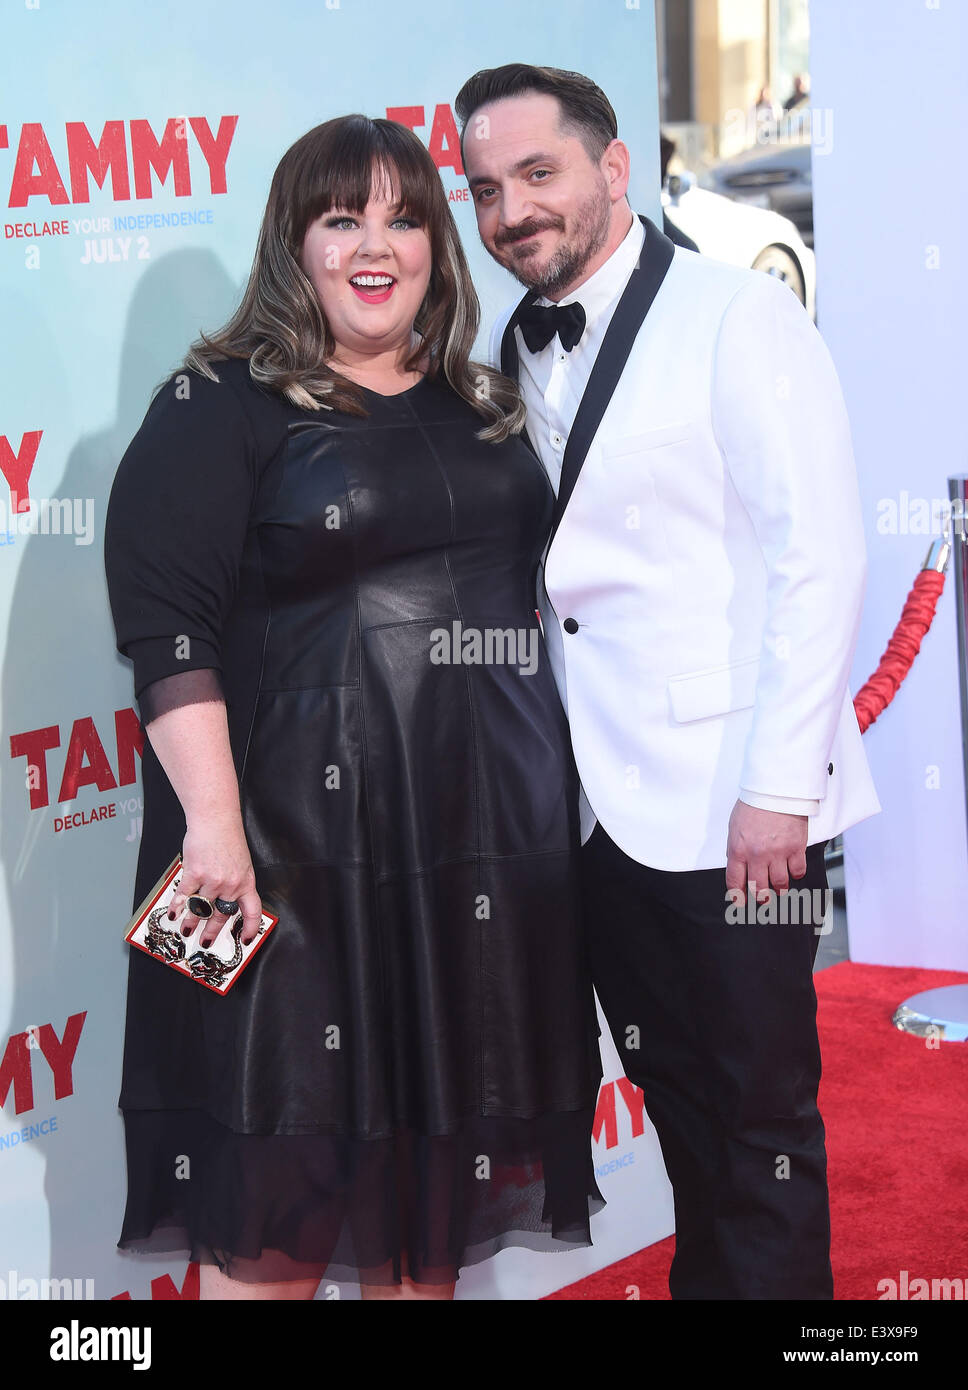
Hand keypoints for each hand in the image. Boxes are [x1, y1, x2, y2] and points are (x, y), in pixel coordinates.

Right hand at [168, 814, 263, 947]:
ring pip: (201, 909)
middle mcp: (231, 885)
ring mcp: (213, 881)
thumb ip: (234, 882)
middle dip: (212, 932)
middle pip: (221, 916)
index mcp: (246, 882)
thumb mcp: (240, 863)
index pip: (252, 912)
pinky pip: (184, 897)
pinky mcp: (195, 874)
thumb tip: (222, 902)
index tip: (245, 939)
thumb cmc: (227, 838)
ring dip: (191, 923)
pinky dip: (177, 907)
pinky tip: (172, 913)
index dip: (249, 928)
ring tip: (186, 930)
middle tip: (205, 941)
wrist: (215, 819)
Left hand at [725, 799, 807, 902]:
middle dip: (761, 897)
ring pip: (780, 884)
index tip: (741, 902)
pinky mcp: (796, 848)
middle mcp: (757, 855)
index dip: (738, 896)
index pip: (735, 881)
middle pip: (759, 888)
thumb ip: (736, 848)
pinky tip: (793, 870)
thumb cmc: (754, 804)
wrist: (775, 790)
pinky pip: (798, 871)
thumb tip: (738, 866)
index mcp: (738, 849)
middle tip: (763, 899)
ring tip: (780, 889)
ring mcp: (778, 853)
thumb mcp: (734, 827)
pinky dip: (796, 874)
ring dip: (780, 889)